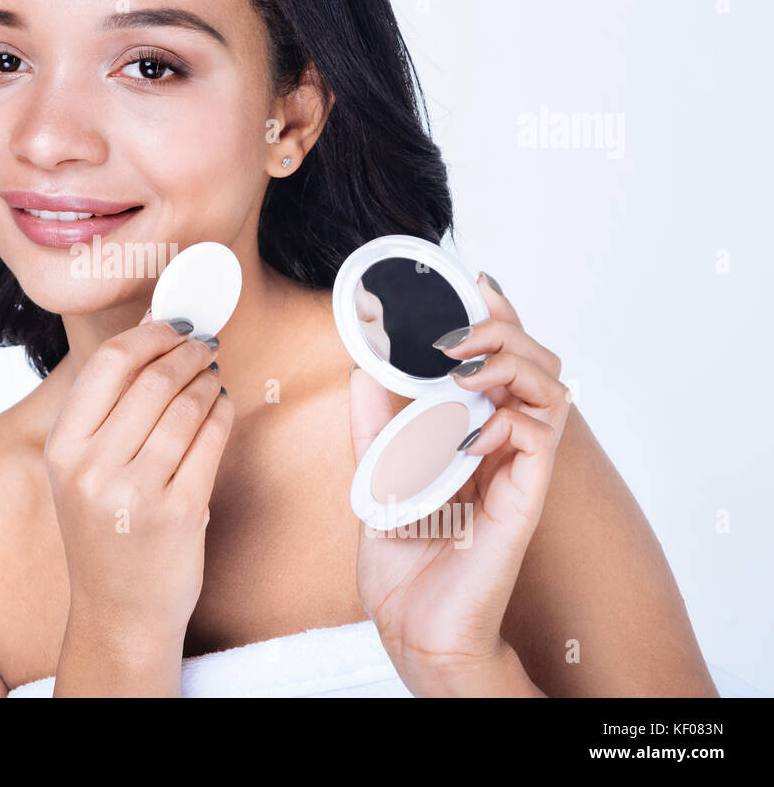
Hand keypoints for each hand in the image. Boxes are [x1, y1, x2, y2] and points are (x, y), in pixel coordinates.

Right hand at [44, 310, 231, 653]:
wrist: (118, 612)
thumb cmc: (105, 531)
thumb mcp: (81, 469)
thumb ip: (107, 408)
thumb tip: (151, 330)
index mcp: (63, 449)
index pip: (107, 363)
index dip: (148, 334)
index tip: (173, 325)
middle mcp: (93, 469)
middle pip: (152, 379)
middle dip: (188, 352)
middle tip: (204, 347)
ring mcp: (137, 493)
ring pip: (187, 406)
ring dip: (209, 381)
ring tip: (213, 378)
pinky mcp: (180, 512)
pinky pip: (211, 440)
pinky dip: (222, 414)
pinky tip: (222, 409)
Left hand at [349, 272, 568, 694]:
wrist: (413, 627)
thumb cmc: (404, 563)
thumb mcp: (377, 475)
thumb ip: (376, 423)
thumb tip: (362, 365)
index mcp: (473, 435)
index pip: (499, 361)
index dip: (495, 318)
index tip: (472, 283)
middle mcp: (503, 446)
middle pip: (534, 362)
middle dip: (503, 327)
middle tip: (461, 327)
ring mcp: (518, 471)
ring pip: (550, 387)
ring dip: (511, 360)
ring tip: (466, 362)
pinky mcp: (523, 499)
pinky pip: (539, 436)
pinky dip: (509, 414)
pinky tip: (470, 420)